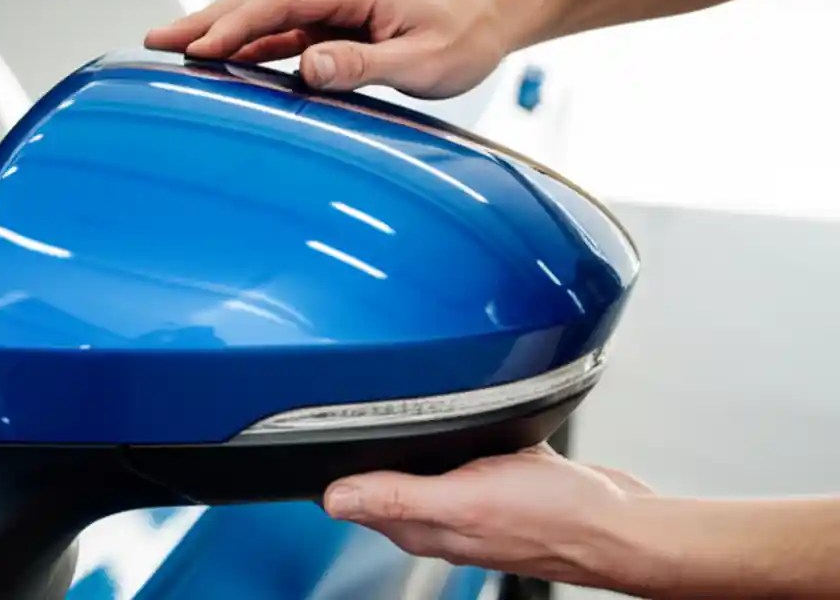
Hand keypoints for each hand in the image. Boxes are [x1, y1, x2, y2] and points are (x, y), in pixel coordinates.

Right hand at [143, 0, 511, 97]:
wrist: (491, 21)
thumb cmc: (463, 39)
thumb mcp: (419, 61)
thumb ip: (361, 65)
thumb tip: (307, 69)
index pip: (277, 3)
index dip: (232, 25)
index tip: (197, 49)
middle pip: (255, 0)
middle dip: (204, 20)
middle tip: (155, 41)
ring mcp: (331, 8)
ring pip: (261, 15)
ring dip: (218, 32)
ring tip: (172, 50)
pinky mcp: (332, 27)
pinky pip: (279, 35)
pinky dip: (246, 47)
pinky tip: (221, 63)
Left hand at [323, 445, 652, 588]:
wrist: (621, 525)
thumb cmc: (555, 515)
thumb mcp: (466, 497)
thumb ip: (399, 495)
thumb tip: (336, 498)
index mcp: (426, 525)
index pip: (357, 500)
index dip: (334, 472)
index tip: (316, 439)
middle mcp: (444, 517)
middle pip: (385, 483)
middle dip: (365, 453)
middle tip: (350, 413)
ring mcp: (474, 501)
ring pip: (423, 468)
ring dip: (407, 443)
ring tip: (393, 412)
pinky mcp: (503, 483)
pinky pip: (463, 458)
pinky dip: (453, 438)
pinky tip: (459, 420)